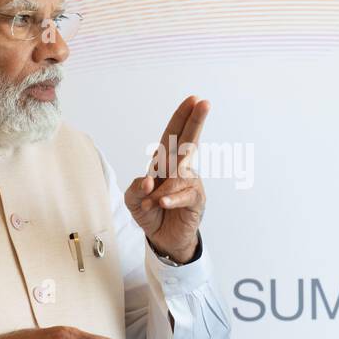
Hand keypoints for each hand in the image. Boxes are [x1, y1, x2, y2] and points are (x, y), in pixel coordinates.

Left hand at [125, 95, 209, 263]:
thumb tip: (149, 181)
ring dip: (160, 191)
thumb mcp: (133, 201)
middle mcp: (180, 169)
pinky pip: (184, 194)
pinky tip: (162, 203)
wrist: (162, 239)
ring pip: (178, 175)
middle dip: (196, 122)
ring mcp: (190, 183)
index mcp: (164, 162)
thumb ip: (136, 189)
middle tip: (205, 103)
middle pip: (189, 141)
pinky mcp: (195, 200)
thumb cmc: (150, 213)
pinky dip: (170, 199)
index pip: (173, 135)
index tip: (192, 99)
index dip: (181, 117)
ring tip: (151, 205)